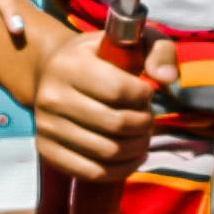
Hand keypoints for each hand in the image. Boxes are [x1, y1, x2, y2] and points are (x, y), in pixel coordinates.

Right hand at [26, 14, 170, 185]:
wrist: (52, 72)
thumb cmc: (99, 56)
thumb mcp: (129, 40)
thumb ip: (158, 49)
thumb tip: (166, 78)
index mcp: (71, 65)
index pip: (119, 90)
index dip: (143, 96)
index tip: (147, 93)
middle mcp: (52, 96)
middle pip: (116, 124)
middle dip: (144, 124)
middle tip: (147, 119)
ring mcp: (46, 126)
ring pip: (108, 151)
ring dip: (137, 147)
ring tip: (142, 137)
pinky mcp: (47, 151)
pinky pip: (92, 172)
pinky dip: (121, 170)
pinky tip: (133, 157)